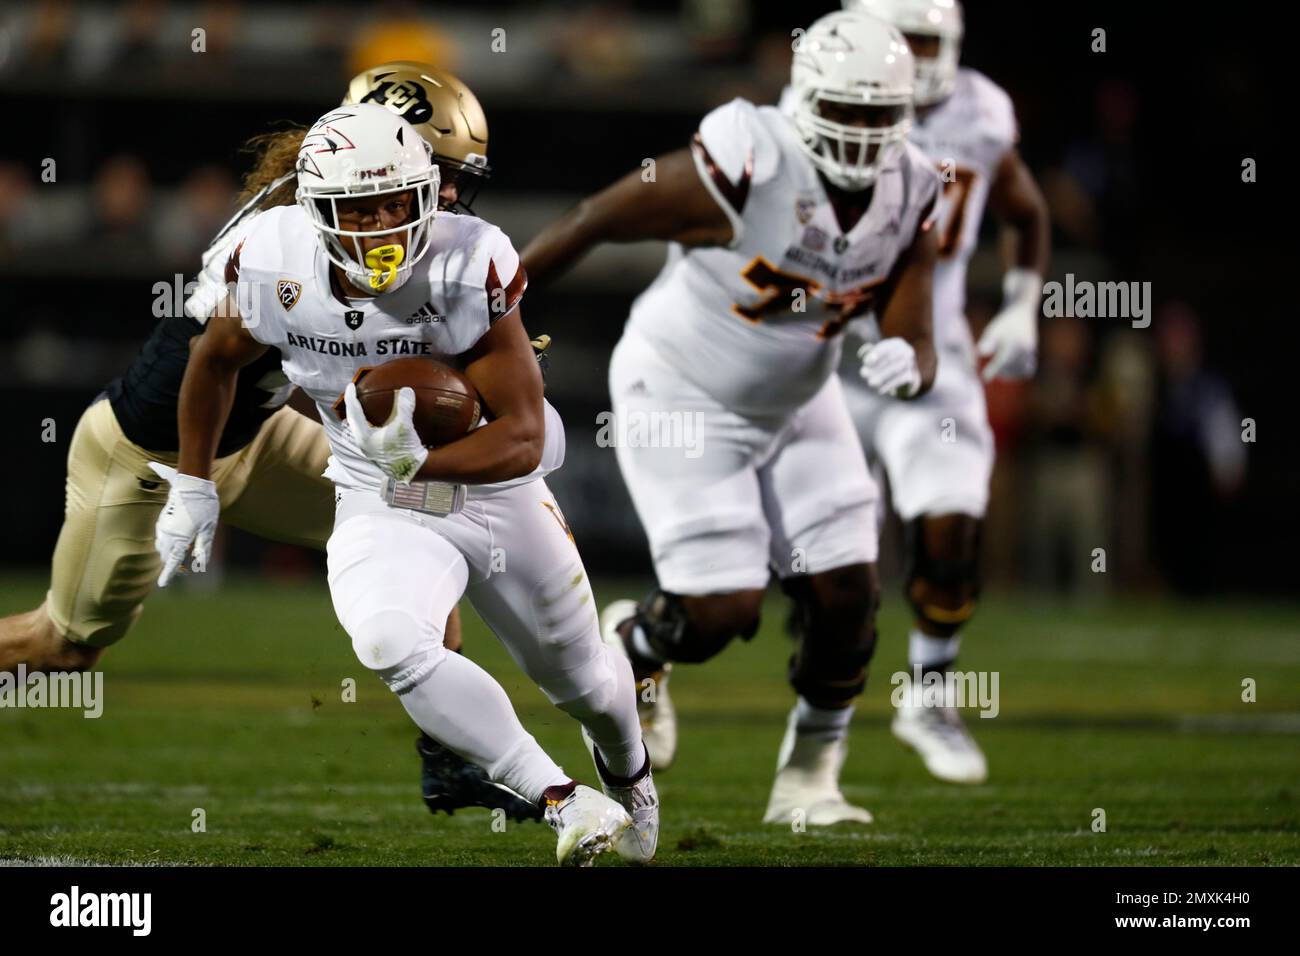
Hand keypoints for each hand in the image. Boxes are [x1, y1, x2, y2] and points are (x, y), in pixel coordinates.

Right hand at [149, 462, 219, 586]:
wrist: (192, 484)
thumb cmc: (204, 507)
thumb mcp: (209, 529)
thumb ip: (203, 547)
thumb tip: (201, 564)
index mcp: (180, 538)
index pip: (172, 561)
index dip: (168, 574)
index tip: (162, 585)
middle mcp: (168, 533)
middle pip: (166, 555)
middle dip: (171, 564)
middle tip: (183, 570)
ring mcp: (163, 526)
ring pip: (161, 546)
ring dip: (169, 553)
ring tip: (182, 555)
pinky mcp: (162, 519)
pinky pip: (162, 536)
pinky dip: (168, 542)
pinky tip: (179, 539)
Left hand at [343, 382, 428, 483]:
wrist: (415, 471)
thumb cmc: (407, 450)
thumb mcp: (405, 427)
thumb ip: (404, 407)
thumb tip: (406, 390)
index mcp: (364, 437)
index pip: (353, 413)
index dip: (351, 397)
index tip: (351, 385)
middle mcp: (364, 444)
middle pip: (353, 421)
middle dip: (353, 407)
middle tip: (355, 395)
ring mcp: (371, 450)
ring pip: (361, 429)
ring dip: (362, 417)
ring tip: (364, 407)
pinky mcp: (379, 453)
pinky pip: (370, 434)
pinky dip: (372, 424)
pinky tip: (380, 422)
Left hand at [858, 337, 921, 398]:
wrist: (905, 374)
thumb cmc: (886, 363)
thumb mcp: (878, 357)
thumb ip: (869, 358)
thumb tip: (863, 365)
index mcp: (897, 343)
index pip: (886, 347)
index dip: (876, 354)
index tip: (865, 362)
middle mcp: (907, 350)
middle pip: (890, 359)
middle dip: (876, 367)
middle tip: (864, 374)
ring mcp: (911, 362)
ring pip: (895, 370)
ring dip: (881, 377)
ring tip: (870, 383)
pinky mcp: (913, 374)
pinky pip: (900, 380)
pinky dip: (889, 385)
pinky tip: (880, 390)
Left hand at [977, 268, 1041, 380]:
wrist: (1022, 311)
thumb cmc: (1003, 322)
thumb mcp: (993, 330)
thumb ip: (987, 342)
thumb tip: (980, 354)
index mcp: (1013, 342)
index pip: (1002, 361)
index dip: (993, 371)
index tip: (984, 378)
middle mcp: (1024, 348)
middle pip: (1012, 368)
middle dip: (1001, 373)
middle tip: (991, 373)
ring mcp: (1031, 351)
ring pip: (1022, 370)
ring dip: (1011, 375)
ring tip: (1001, 373)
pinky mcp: (1033, 353)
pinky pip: (1029, 369)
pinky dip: (1020, 373)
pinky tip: (1010, 372)